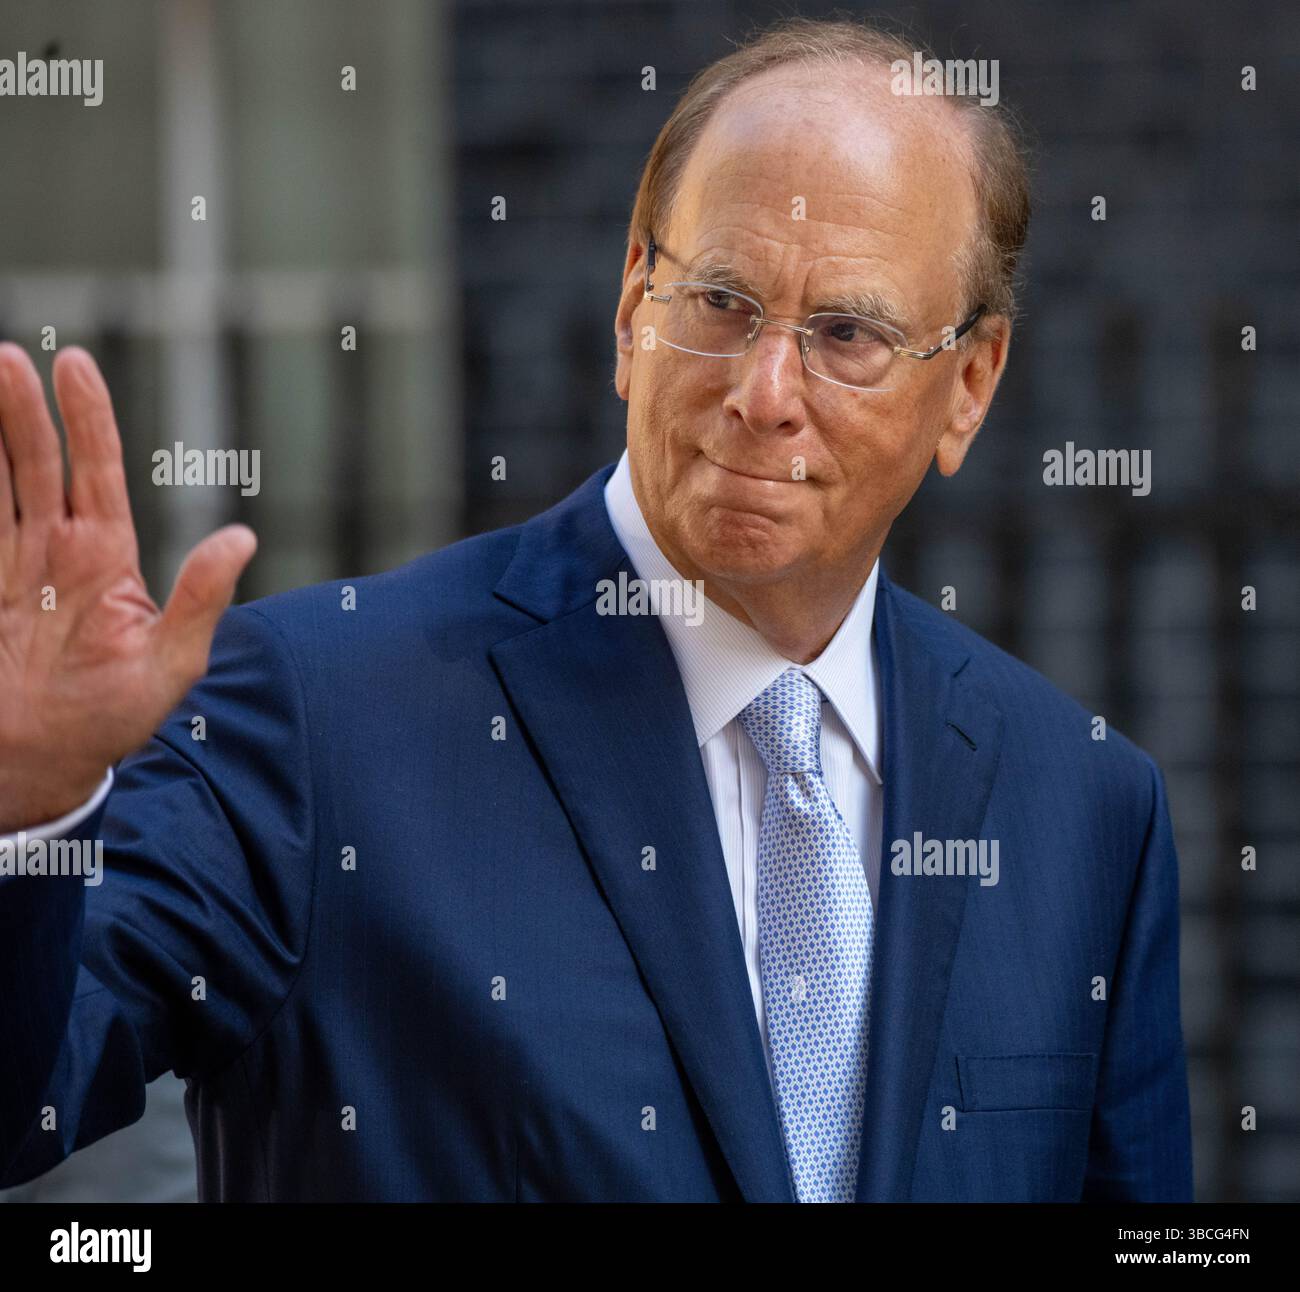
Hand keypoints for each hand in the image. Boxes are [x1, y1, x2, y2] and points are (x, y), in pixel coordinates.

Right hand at [0, 343, 255, 831]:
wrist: (43, 763)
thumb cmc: (115, 718)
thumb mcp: (170, 663)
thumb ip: (201, 600)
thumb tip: (244, 539)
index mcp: (106, 555)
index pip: (96, 471)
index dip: (87, 418)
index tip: (73, 364)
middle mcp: (55, 548)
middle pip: (35, 462)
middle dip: (20, 410)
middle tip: (5, 359)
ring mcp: (8, 564)